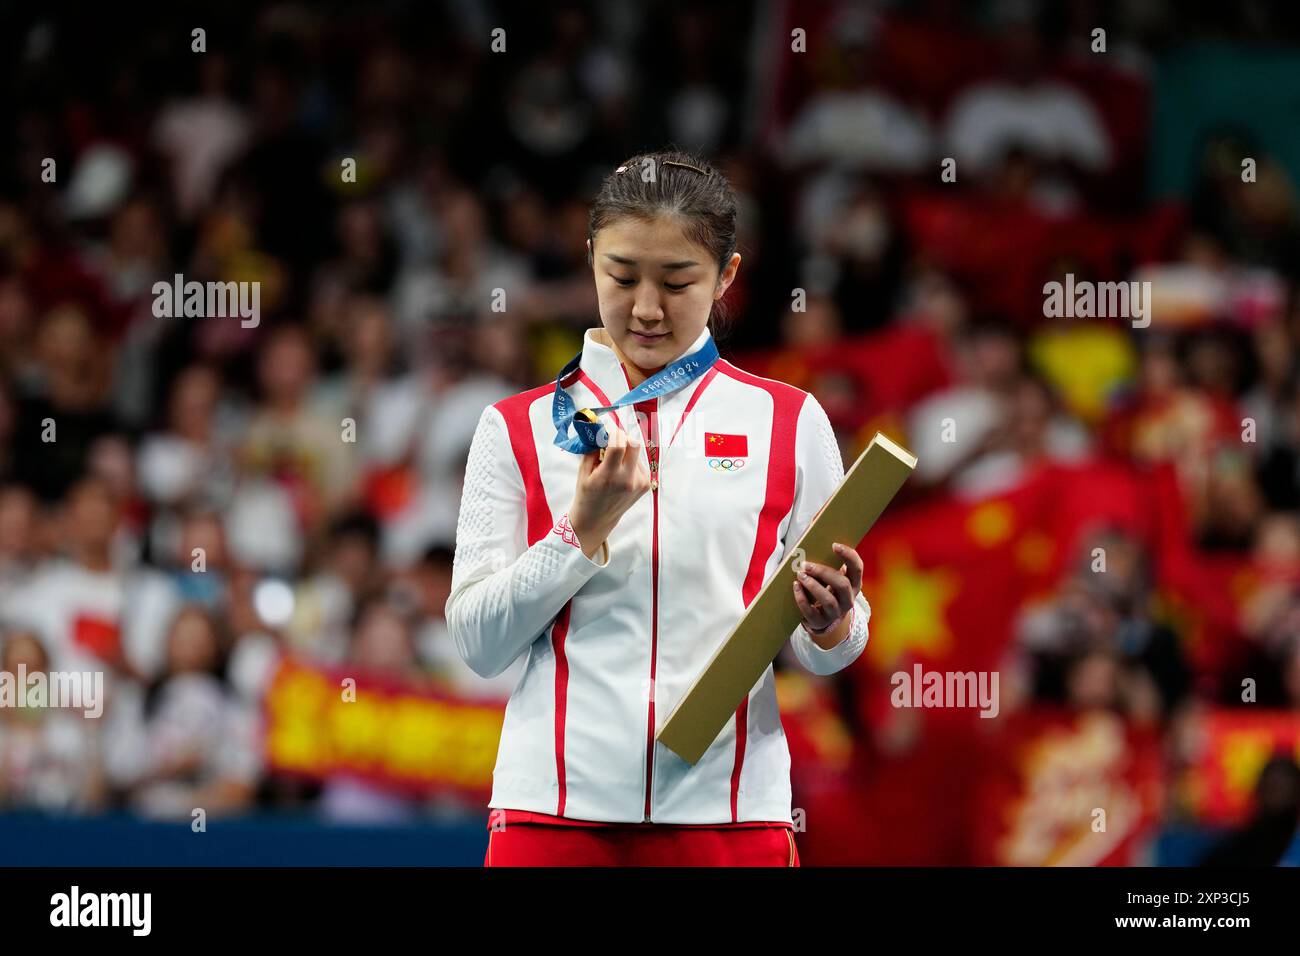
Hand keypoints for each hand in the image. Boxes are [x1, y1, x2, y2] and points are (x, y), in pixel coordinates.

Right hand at [567, 422, 651, 558]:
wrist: (596, 520)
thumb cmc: (586, 495)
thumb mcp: (583, 472)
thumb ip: (593, 450)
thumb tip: (602, 432)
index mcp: (609, 476)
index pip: (619, 444)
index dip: (614, 432)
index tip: (609, 429)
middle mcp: (627, 479)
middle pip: (634, 445)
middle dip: (624, 437)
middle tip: (614, 439)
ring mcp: (639, 483)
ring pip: (638, 454)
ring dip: (627, 451)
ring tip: (614, 461)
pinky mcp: (645, 485)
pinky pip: (640, 464)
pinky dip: (631, 462)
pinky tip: (621, 471)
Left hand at [793, 542, 863, 638]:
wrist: (822, 618)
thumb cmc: (825, 589)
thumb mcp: (830, 576)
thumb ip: (825, 555)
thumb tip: (815, 520)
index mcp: (853, 584)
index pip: (857, 568)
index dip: (848, 556)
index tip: (834, 545)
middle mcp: (848, 599)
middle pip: (842, 584)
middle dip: (824, 572)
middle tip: (806, 564)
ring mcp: (835, 613)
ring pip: (828, 600)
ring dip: (813, 586)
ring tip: (800, 575)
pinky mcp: (820, 622)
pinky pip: (811, 612)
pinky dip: (802, 599)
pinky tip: (795, 587)